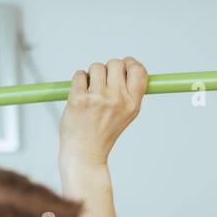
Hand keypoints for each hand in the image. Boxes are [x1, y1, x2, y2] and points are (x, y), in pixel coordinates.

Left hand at [59, 57, 147, 174]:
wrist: (85, 153)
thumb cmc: (103, 133)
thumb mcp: (126, 115)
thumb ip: (129, 93)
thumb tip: (128, 67)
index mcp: (132, 105)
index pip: (138, 72)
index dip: (131, 63)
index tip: (125, 64)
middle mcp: (117, 100)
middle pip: (116, 63)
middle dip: (108, 69)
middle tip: (103, 84)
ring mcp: (98, 99)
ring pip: (96, 67)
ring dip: (92, 76)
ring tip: (91, 94)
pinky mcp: (79, 98)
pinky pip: (79, 75)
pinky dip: (78, 82)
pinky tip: (81, 97)